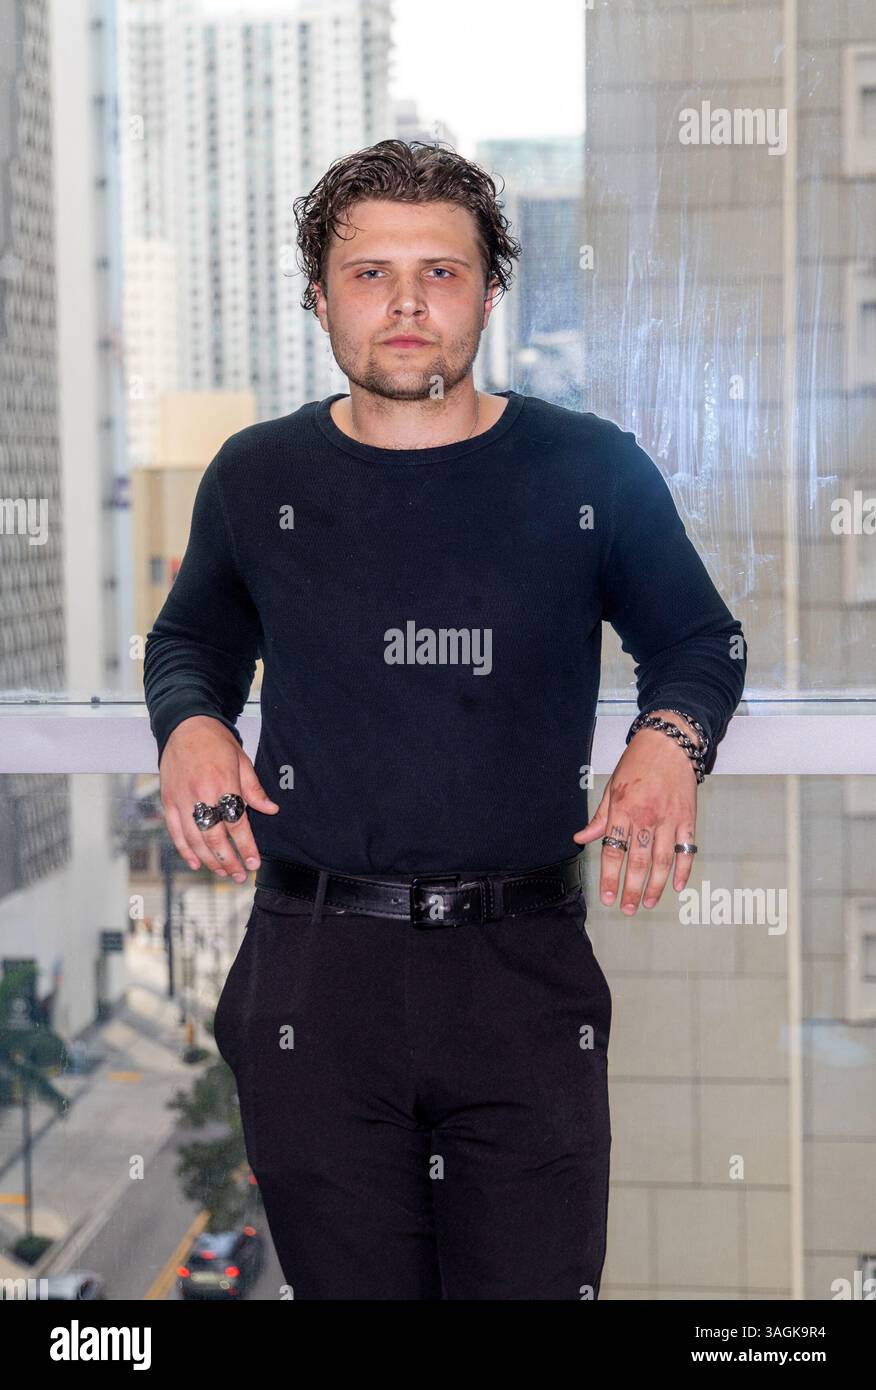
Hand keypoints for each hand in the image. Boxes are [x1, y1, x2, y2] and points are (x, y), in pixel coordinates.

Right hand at [159, 716, 279, 880]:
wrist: (185, 725)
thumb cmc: (216, 742)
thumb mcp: (242, 761)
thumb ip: (254, 790)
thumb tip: (271, 810)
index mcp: (222, 783)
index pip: (236, 822)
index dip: (246, 846)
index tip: (254, 861)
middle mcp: (199, 794)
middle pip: (214, 836)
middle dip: (229, 860)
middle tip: (241, 874)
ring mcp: (180, 799)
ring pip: (194, 839)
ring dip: (210, 860)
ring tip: (224, 873)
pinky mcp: (167, 800)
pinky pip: (175, 832)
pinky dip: (185, 850)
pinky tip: (197, 863)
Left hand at [572, 715, 697, 913]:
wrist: (669, 743)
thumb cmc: (637, 764)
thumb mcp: (611, 788)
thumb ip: (599, 818)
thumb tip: (581, 839)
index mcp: (623, 810)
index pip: (614, 851)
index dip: (609, 877)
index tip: (607, 897)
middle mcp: (646, 818)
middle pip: (639, 863)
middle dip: (632, 890)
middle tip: (627, 909)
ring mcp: (670, 820)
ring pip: (662, 861)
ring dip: (656, 886)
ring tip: (649, 903)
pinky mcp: (688, 819)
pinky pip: (687, 850)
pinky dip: (683, 870)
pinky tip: (676, 886)